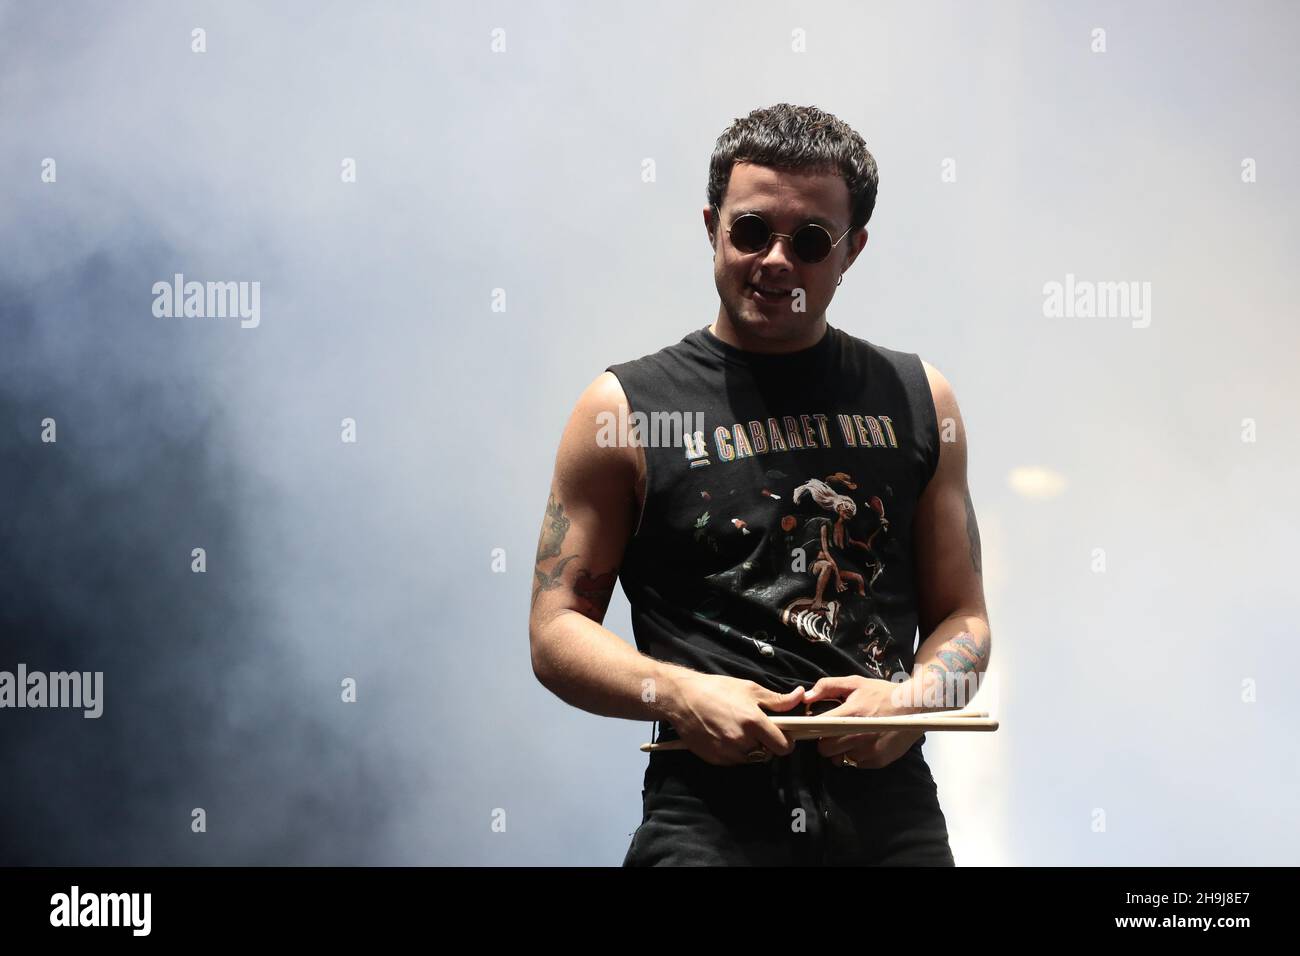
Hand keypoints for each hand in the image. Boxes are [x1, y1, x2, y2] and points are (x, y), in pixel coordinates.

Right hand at [669, 673, 805, 765]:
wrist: (682, 698)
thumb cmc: (716, 689)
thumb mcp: (749, 689)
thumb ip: (777, 700)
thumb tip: (801, 696)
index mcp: (753, 722)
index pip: (783, 746)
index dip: (786, 742)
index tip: (783, 735)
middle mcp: (742, 741)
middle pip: (768, 754)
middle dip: (767, 744)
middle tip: (758, 730)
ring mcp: (727, 752)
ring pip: (751, 759)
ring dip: (751, 749)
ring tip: (739, 731)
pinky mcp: (715, 759)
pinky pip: (734, 761)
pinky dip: (735, 753)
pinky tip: (726, 736)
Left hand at [803, 675, 920, 768]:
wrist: (915, 707)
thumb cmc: (882, 693)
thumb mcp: (856, 683)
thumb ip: (828, 686)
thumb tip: (806, 696)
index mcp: (851, 713)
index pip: (819, 728)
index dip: (811, 729)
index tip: (811, 727)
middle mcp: (859, 734)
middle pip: (826, 749)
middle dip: (825, 742)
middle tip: (833, 732)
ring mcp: (869, 750)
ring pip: (840, 759)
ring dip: (841, 750)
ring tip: (851, 737)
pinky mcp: (878, 761)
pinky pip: (856, 764)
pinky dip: (856, 756)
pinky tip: (865, 743)